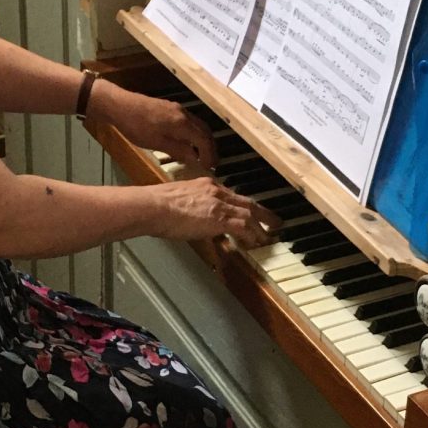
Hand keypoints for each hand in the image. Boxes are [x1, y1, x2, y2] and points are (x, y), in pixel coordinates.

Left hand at [92, 84, 218, 169]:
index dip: (209, 155)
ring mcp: (178, 109)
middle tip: (211, 162)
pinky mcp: (171, 107)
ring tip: (201, 154)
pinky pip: (190, 122)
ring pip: (199, 125)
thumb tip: (195, 158)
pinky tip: (188, 142)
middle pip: (205, 131)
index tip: (210, 167)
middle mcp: (184, 114)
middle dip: (210, 147)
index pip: (204, 140)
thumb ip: (178, 150)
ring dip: (203, 140)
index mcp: (182, 123)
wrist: (120, 104)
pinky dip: (194, 133)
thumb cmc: (136, 126)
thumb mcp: (157, 143)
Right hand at [148, 177, 280, 247]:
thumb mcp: (179, 201)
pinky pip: (243, 226)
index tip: (251, 213)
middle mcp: (216, 190)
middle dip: (263, 213)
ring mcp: (219, 203)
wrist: (153, 206)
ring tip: (269, 236)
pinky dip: (251, 235)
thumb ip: (191, 209)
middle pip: (247, 202)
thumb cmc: (157, 206)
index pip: (233, 195)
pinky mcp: (219, 217)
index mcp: (206, 185)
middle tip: (274, 221)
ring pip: (249, 214)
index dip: (245, 206)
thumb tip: (194, 222)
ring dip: (261, 227)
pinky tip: (255, 242)